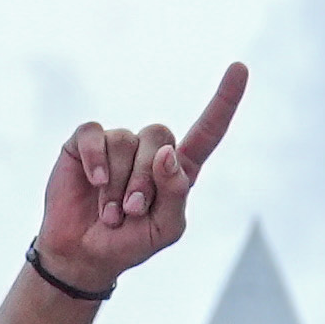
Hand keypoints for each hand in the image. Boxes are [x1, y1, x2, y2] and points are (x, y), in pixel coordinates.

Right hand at [34, 60, 242, 287]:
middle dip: (145, 179)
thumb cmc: (130, 242)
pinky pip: (95, 135)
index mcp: (177, 169)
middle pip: (160, 138)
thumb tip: (166, 152)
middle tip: (132, 211)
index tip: (240, 68)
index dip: (224, 101)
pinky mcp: (86, 143)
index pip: (207, 132)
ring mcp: (118, 144)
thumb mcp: (165, 228)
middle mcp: (150, 150)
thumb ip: (175, 193)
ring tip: (111, 213)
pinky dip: (95, 160)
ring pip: (126, 141)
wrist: (84, 255)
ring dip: (117, 184)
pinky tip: (95, 181)